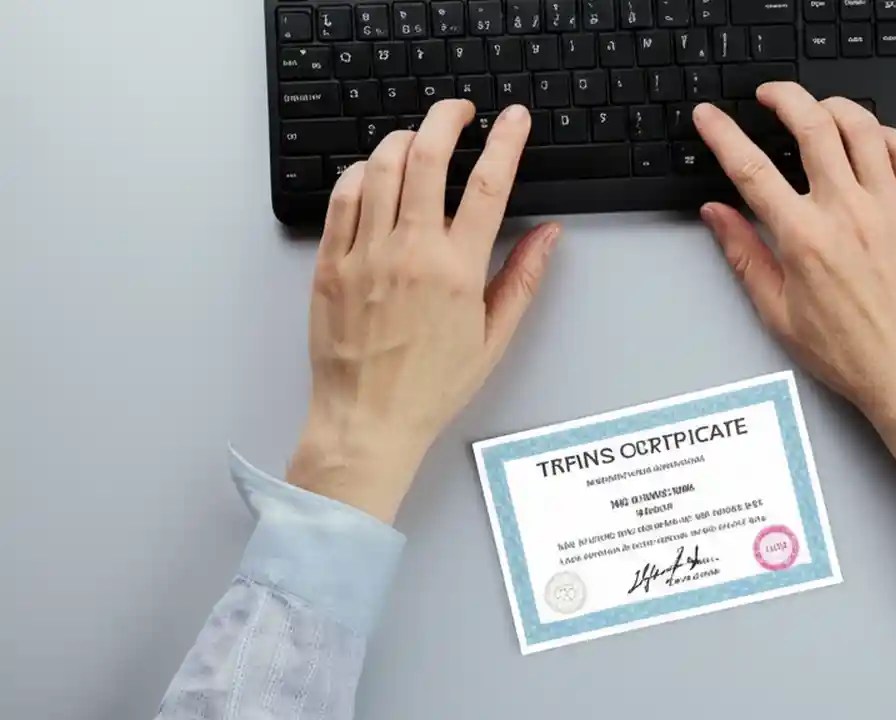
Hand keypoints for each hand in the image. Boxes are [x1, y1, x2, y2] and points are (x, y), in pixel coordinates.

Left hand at [287, 101, 558, 522]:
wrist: (367, 421)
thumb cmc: (429, 387)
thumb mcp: (493, 338)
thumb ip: (522, 278)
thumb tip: (548, 236)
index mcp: (456, 271)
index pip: (489, 185)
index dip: (506, 141)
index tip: (513, 119)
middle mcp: (410, 253)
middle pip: (429, 156)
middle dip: (448, 117)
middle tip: (460, 110)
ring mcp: (365, 254)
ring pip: (382, 166)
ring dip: (405, 138)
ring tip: (419, 140)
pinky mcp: (331, 263)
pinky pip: (343, 196)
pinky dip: (362, 172)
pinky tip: (376, 174)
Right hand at [694, 83, 895, 493]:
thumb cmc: (851, 353)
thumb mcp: (779, 312)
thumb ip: (744, 254)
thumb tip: (716, 215)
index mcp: (805, 240)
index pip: (751, 169)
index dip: (723, 134)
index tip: (709, 117)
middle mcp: (849, 214)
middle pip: (812, 126)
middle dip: (783, 96)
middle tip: (768, 94)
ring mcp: (891, 208)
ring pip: (862, 127)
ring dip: (833, 105)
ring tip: (818, 108)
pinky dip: (883, 132)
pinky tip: (869, 138)